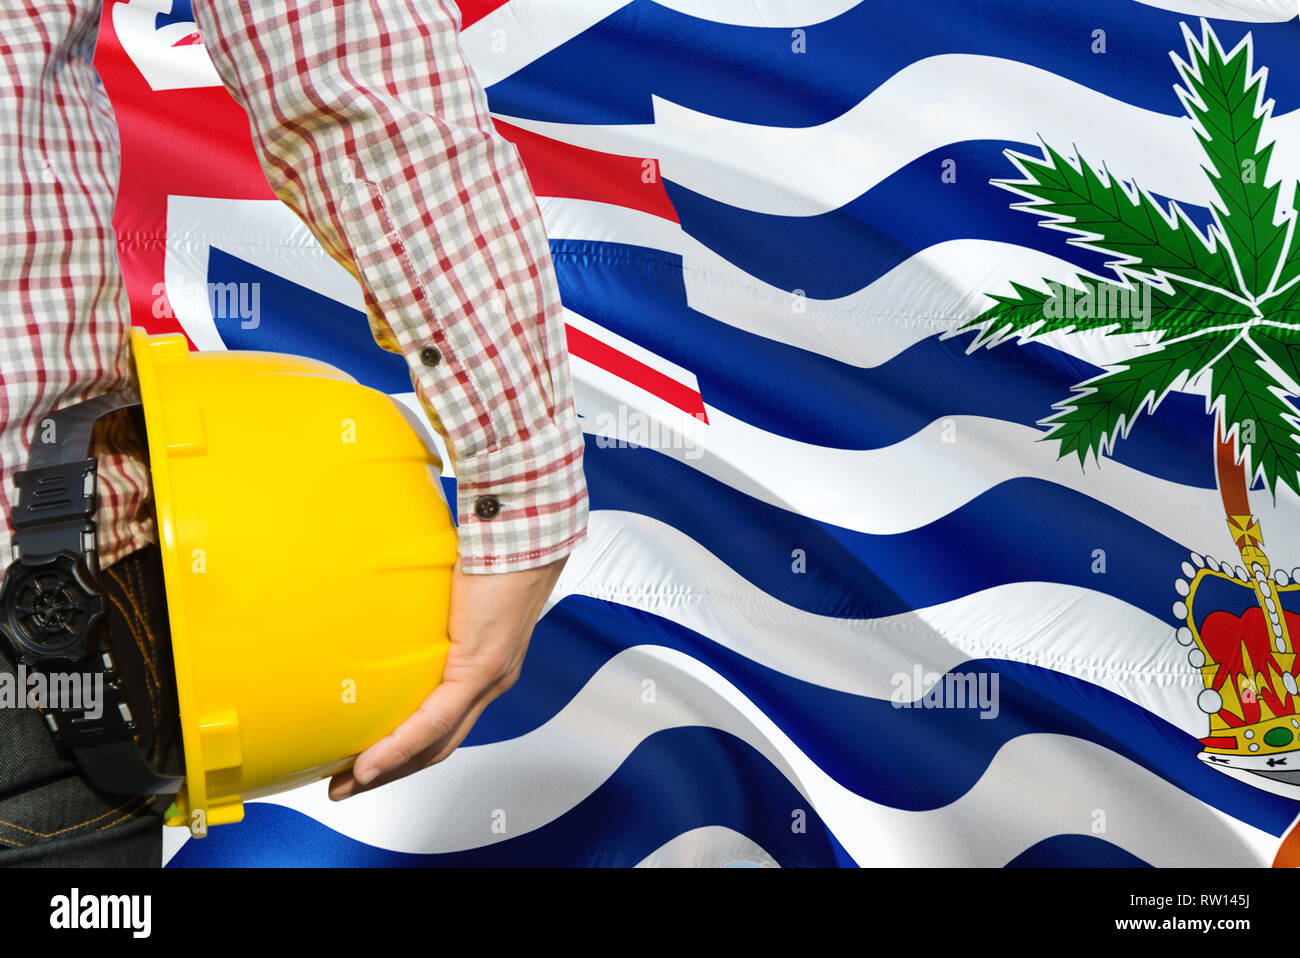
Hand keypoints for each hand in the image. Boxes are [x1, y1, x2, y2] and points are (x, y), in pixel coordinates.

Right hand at [328, 553, 566, 799]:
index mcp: (482, 669)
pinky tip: (369, 763)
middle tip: (344, 786)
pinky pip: (436, 718)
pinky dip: (400, 746)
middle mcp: (490, 684)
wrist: (520, 536)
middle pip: (437, 747)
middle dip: (389, 774)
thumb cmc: (491, 553)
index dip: (404, 753)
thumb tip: (379, 605)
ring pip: (435, 744)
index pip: (442, 727)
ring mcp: (488, 680)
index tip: (365, 766)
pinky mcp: (480, 668)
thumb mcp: (448, 594)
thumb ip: (423, 611)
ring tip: (346, 784)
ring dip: (388, 771)